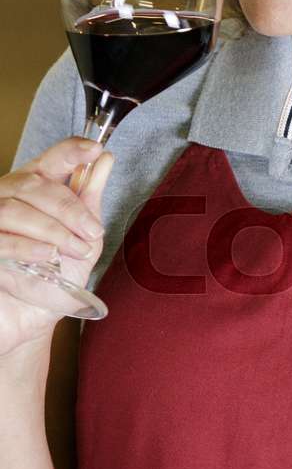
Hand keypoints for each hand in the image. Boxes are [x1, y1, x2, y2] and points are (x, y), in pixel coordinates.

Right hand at [0, 139, 113, 357]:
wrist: (31, 318)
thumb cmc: (55, 276)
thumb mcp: (83, 236)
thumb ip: (89, 199)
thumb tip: (104, 160)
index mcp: (33, 190)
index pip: (49, 160)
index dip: (70, 151)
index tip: (95, 150)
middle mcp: (6, 198)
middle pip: (31, 185)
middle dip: (68, 208)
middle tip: (92, 232)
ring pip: (13, 209)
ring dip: (52, 229)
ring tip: (74, 250)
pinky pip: (0, 239)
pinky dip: (27, 246)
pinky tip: (48, 255)